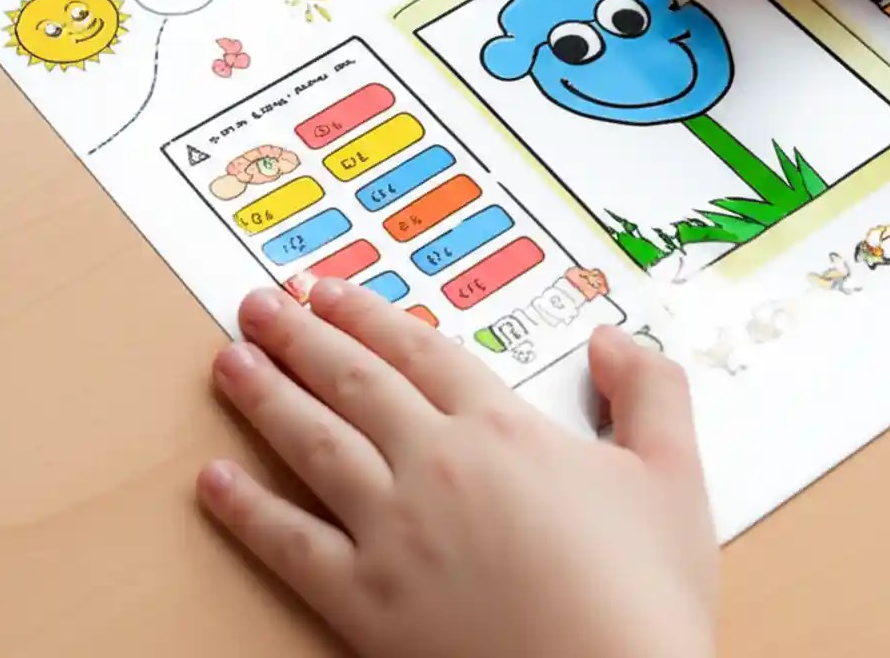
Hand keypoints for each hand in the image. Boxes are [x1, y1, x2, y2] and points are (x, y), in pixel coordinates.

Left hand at [196, 280, 717, 657]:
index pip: (418, 349)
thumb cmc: (643, 596)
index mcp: (503, 429)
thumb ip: (652, 391)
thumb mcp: (675, 476)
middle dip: (299, 333)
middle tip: (259, 302)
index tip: (326, 288)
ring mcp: (391, 530)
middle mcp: (436, 464)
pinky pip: (287, 542)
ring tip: (229, 360)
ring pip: (311, 442)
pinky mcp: (363, 600)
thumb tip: (611, 340)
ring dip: (264, 394)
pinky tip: (213, 480)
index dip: (366, 313)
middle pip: (353, 381)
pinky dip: (245, 509)